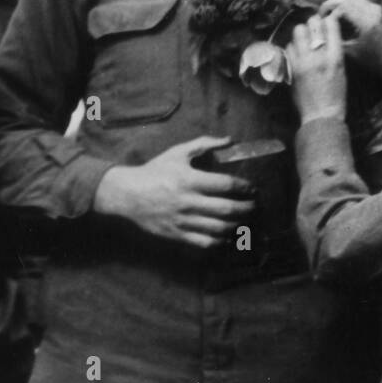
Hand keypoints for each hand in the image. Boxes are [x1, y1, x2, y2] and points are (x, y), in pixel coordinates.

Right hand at [92, 136, 255, 248]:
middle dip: (247, 208)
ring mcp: (182, 220)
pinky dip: (220, 241)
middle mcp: (187, 201)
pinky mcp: (176, 234)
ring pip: (218, 228)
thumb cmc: (155, 171)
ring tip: (245, 220)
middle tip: (255, 205)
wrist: (126, 194)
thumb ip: (203, 144)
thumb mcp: (177, 152)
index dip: (244, 187)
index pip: (226, 185)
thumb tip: (229, 140)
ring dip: (237, 224)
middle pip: (227, 208)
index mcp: (189, 180)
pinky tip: (227, 235)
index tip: (252, 188)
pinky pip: (204, 242)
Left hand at [286, 12, 348, 122]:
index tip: (326, 21)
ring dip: (301, 33)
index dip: (328, 20)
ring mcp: (303, 61)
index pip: (331, 25)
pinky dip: (293, 47)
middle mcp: (319, 56)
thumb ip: (334, 53)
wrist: (321, 116)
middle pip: (311, 24)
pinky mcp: (291, 68)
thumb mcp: (341, 71)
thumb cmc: (336, 95)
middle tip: (313, 30)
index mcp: (335, 56)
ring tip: (303, 41)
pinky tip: (297, 53)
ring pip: (297, 32)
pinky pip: (288, 47)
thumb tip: (325, 37)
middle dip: (312, 24)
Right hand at [318, 0, 381, 78]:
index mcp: (366, 23)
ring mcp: (375, 8)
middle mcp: (372, 12)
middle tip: (323, 15)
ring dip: (337, 0)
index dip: (328, 10)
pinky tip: (340, 14)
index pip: (342, 5)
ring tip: (330, 13)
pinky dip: (345, 2)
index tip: (322, 20)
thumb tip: (318, 26)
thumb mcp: (348, 50)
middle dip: (331, 3)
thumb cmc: (368, 58)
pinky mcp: (375, 7)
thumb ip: (333, 36)